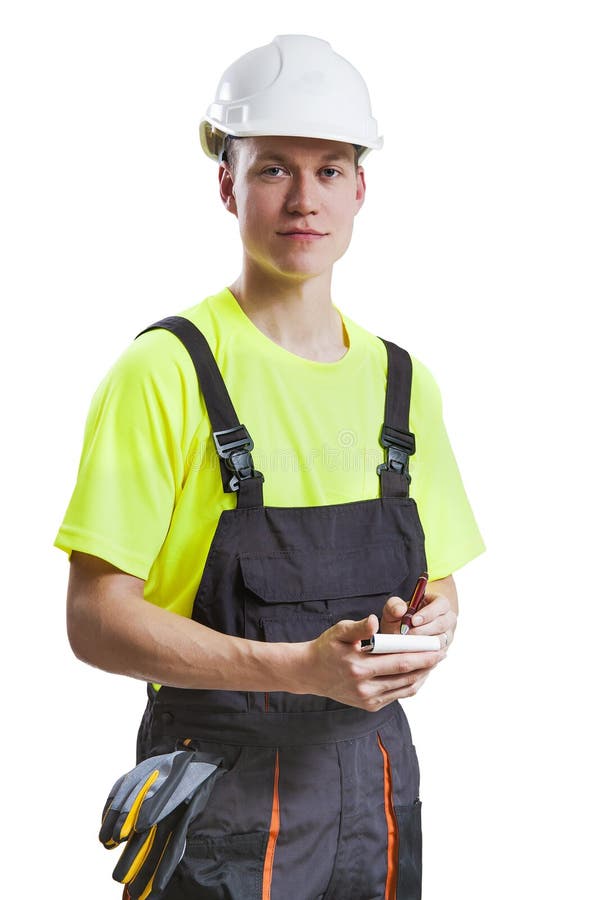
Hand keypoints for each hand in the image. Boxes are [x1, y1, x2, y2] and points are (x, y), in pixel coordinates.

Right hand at [301, 615, 446, 710]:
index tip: (437, 647)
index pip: (400, 662)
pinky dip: (411, 684)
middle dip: (428, 664)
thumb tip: (375, 621)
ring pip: (405, 688)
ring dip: (423, 675)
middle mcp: (365, 687)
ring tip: (434, 661)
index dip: (422, 656)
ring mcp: (368, 699)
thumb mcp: (339, 632)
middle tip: (442, 652)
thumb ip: (359, 627)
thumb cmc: (327, 648)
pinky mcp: (370, 705)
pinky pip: (398, 695)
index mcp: (359, 667)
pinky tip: (417, 672)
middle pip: (407, 676)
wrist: (311, 673)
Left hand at [381, 590, 456, 649]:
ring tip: (407, 643)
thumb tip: (400, 610)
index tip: (413, 620)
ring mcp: (447, 636)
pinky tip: (410, 654)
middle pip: (442, 624)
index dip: (428, 613)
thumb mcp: (394, 607)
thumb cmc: (401, 616)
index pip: (441, 604)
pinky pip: (437, 655)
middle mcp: (447, 619)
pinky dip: (423, 655)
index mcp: (439, 603)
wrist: (401, 632)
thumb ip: (394, 605)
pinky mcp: (443, 651)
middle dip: (424, 630)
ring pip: (440, 641)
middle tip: (407, 634)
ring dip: (423, 643)